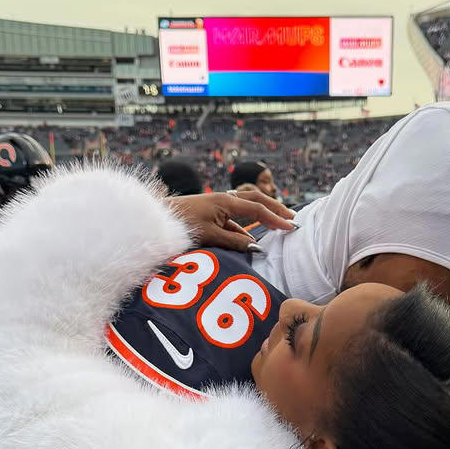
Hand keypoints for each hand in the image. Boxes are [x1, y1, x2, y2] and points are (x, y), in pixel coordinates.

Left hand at [169, 187, 297, 254]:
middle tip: (291, 218)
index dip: (276, 218)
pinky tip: (250, 241)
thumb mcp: (211, 236)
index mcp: (226, 201)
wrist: (158, 220)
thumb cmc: (182, 226)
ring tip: (277, 229)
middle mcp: (224, 200)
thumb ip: (235, 242)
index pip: (258, 209)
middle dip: (275, 210)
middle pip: (256, 202)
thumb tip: (258, 247)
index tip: (291, 227)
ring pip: (246, 211)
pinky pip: (233, 221)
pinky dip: (244, 230)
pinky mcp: (211, 216)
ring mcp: (218, 207)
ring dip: (261, 219)